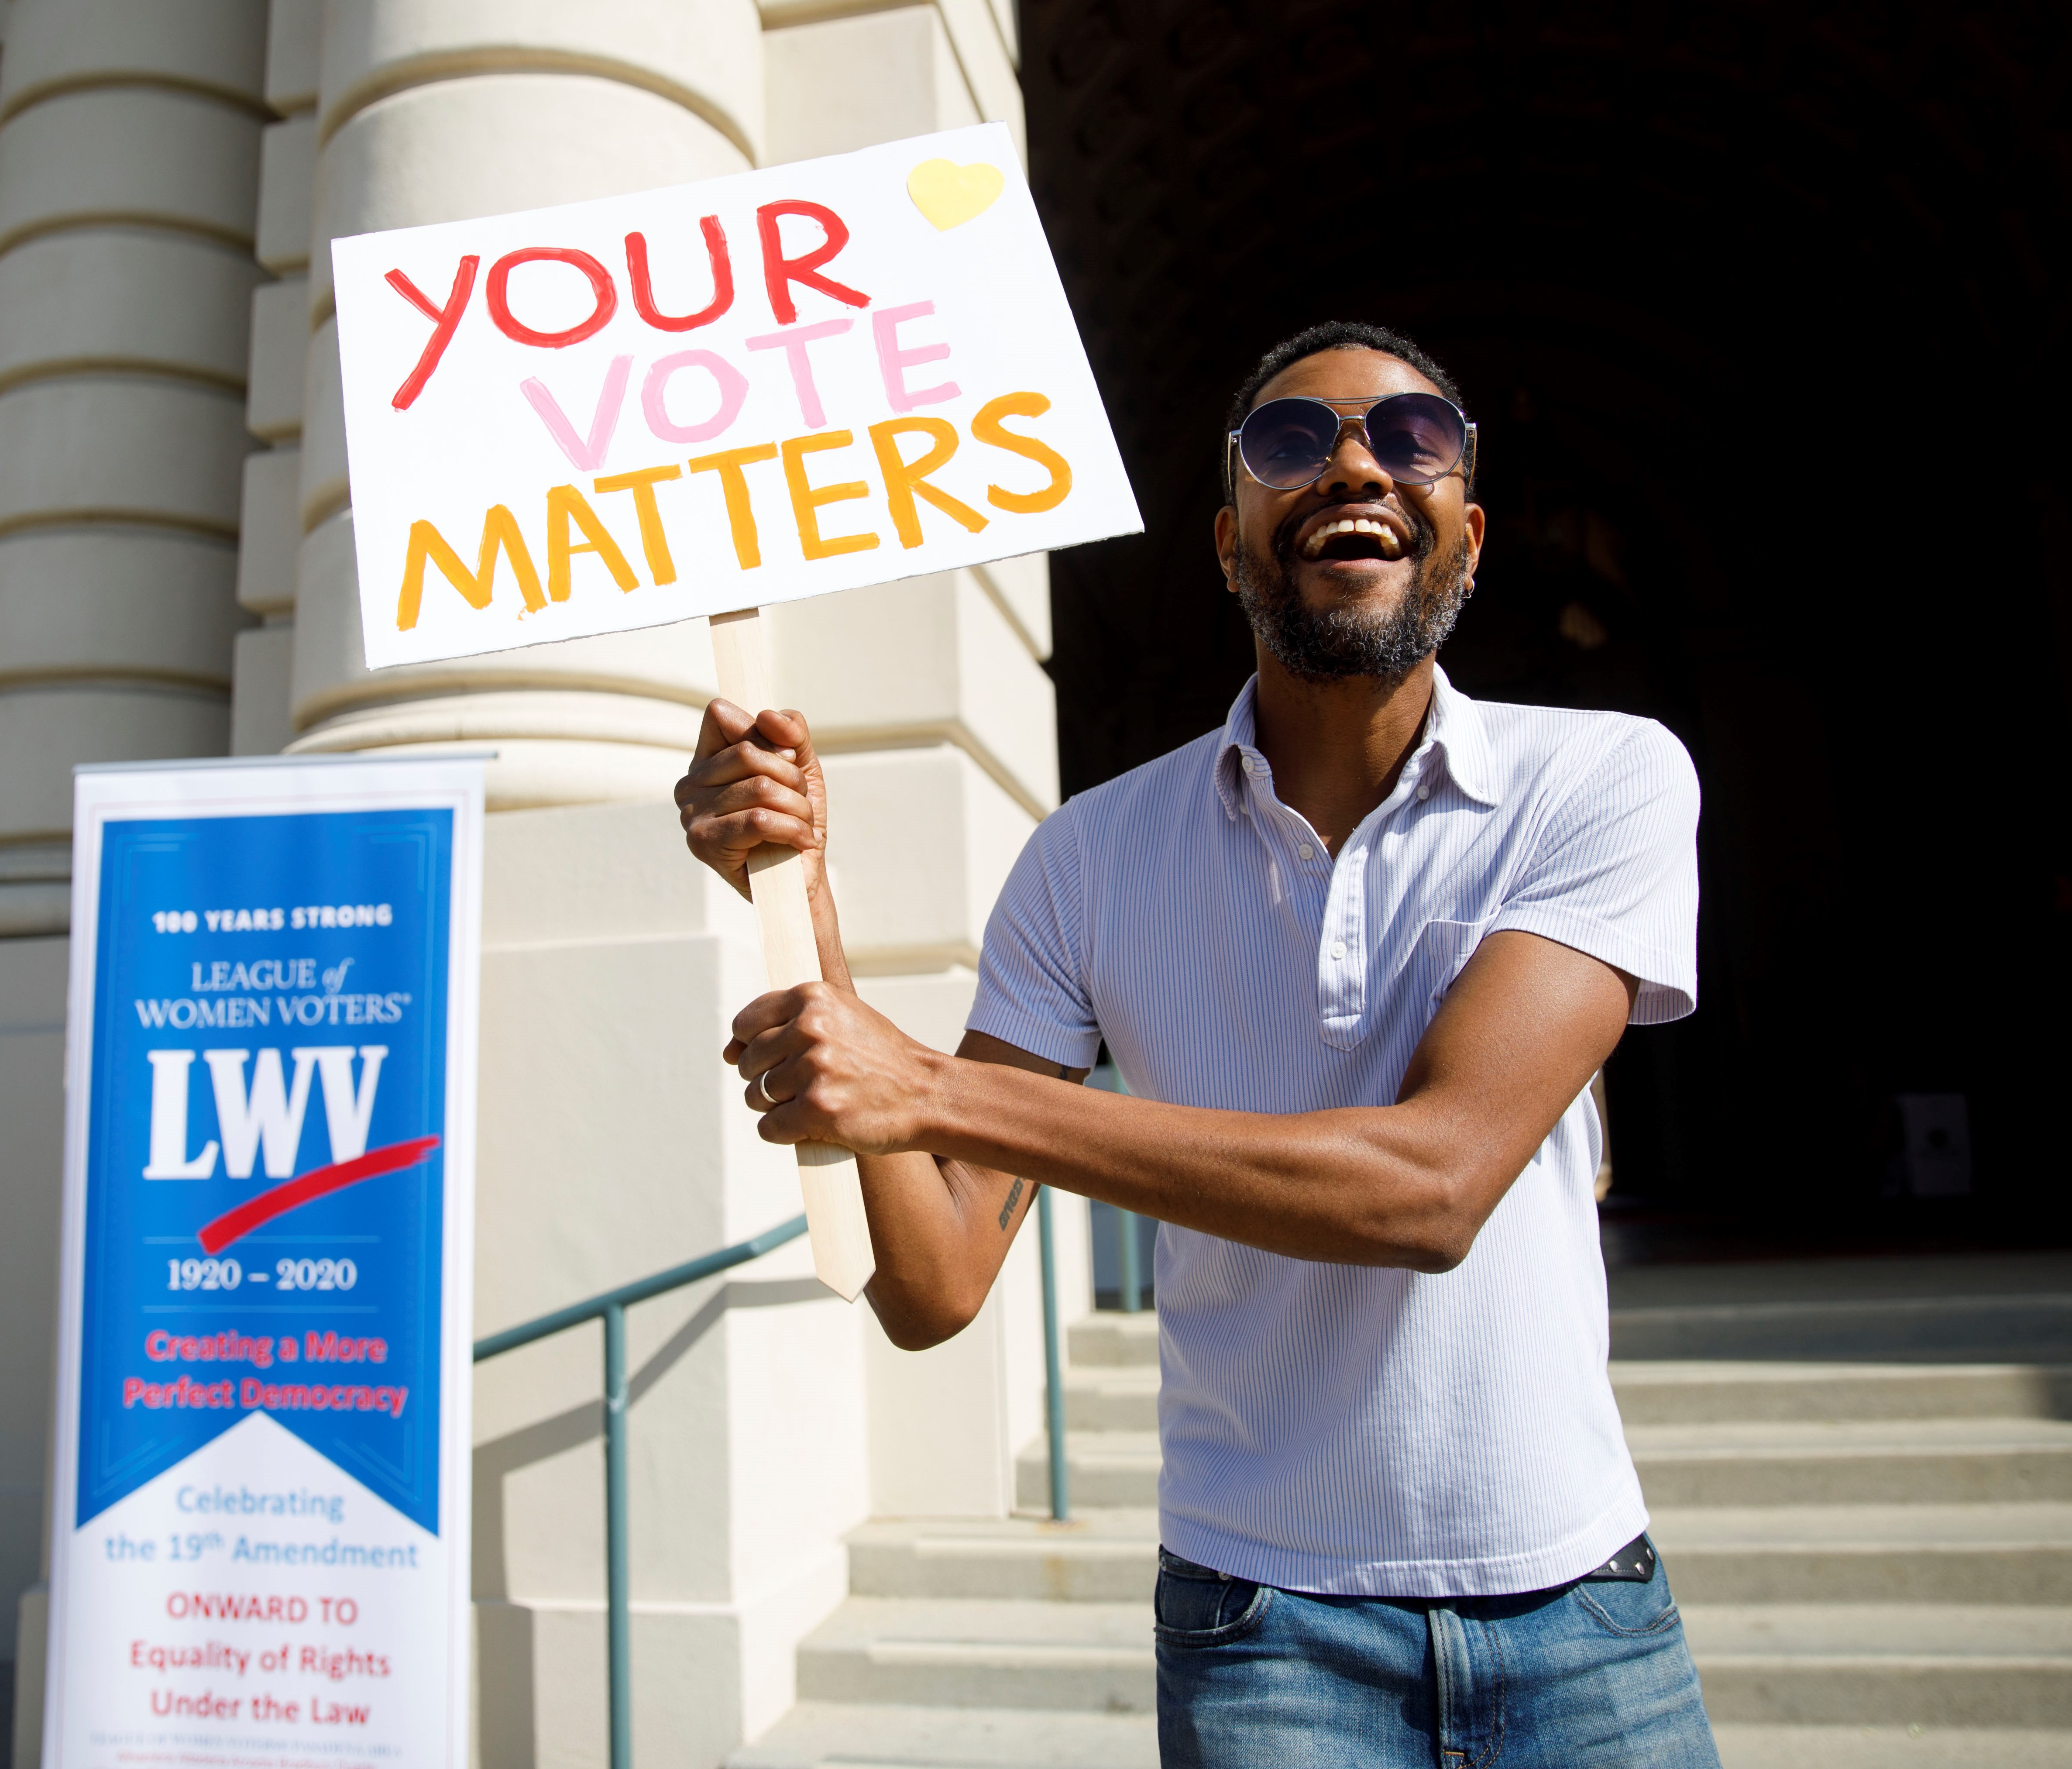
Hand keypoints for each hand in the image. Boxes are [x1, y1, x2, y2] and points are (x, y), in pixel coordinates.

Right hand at [674, 700, 827, 901]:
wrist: (801, 877)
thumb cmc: (795, 820)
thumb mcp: (801, 768)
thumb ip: (790, 733)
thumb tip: (768, 715)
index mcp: (706, 761)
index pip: (720, 714)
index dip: (763, 732)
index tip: (787, 760)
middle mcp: (689, 784)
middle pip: (747, 751)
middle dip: (791, 776)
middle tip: (801, 802)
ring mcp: (691, 814)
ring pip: (759, 788)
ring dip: (798, 808)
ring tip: (802, 825)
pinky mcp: (704, 843)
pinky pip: (758, 820)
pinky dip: (792, 829)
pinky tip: (800, 840)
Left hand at [727, 981, 941, 1155]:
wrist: (927, 1094)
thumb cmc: (879, 1058)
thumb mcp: (839, 1019)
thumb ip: (783, 1025)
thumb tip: (727, 1052)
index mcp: (812, 997)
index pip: (745, 1025)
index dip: (752, 1048)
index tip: (776, 1059)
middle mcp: (810, 1027)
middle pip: (748, 1064)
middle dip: (767, 1081)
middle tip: (805, 1086)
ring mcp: (814, 1069)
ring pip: (756, 1097)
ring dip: (776, 1108)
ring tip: (813, 1104)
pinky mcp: (818, 1109)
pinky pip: (769, 1128)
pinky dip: (783, 1133)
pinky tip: (812, 1126)